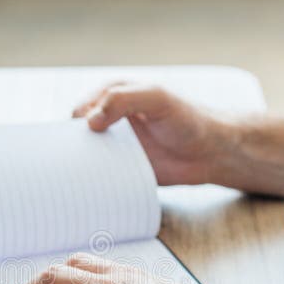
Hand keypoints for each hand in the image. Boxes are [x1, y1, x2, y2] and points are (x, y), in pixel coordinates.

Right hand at [73, 83, 229, 185]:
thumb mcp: (156, 98)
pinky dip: (93, 181)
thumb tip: (89, 121)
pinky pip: (100, 175)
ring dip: (81, 166)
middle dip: (73, 146)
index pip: (82, 109)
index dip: (78, 122)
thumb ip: (122, 100)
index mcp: (114, 96)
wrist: (210, 153)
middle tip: (79, 158)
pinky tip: (94, 187)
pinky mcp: (122, 167)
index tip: (88, 134)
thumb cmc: (188, 118)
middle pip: (78, 134)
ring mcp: (116, 145)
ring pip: (85, 156)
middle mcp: (111, 120)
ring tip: (82, 176)